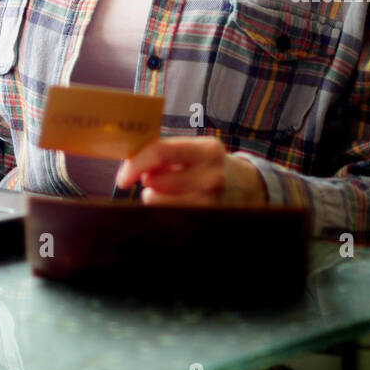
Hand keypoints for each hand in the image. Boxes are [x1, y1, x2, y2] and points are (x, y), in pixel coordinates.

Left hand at [114, 137, 267, 206]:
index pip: (161, 151)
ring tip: (165, 190)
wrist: (246, 186)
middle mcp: (211, 175)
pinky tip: (172, 203)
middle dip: (147, 181)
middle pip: (159, 182)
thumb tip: (132, 161)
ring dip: (154, 197)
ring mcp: (212, 201)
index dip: (137, 163)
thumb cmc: (209, 164)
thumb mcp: (194, 150)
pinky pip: (173, 216)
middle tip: (151, 178)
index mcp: (205, 150)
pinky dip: (165, 210)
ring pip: (162, 203)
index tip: (122, 176)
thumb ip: (165, 152)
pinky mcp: (209, 219)